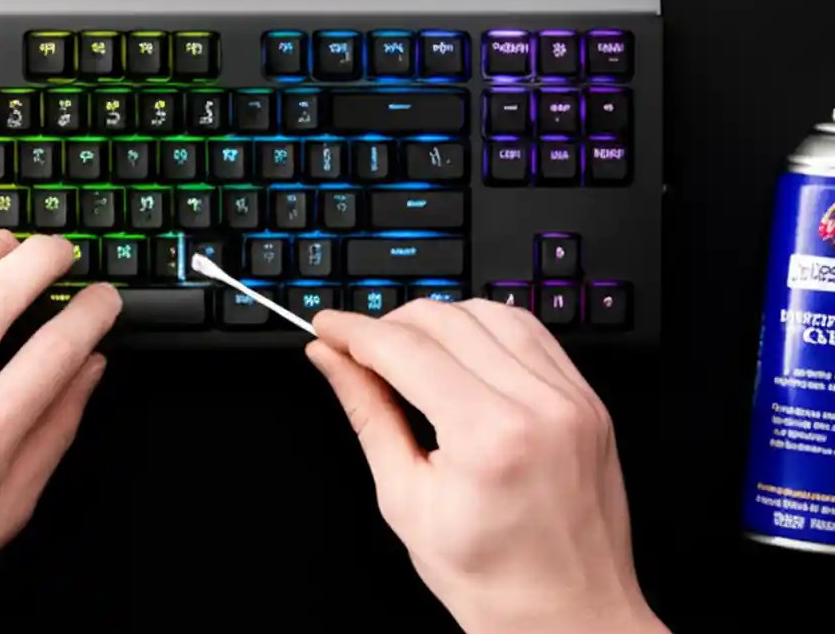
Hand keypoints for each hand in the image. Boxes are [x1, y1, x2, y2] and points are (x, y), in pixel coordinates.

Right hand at [306, 300, 665, 633]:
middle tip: (356, 347)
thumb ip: (367, 415)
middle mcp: (539, 406)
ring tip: (408, 350)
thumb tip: (330, 361)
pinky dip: (487, 328)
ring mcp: (572, 400)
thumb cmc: (492, 579)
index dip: (354, 330)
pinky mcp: (589, 401)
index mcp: (489, 437)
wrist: (569, 615)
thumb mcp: (405, 500)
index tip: (326, 326)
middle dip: (389, 323)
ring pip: (491, 312)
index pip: (405, 350)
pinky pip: (532, 333)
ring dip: (439, 318)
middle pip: (445, 320)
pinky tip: (461, 351)